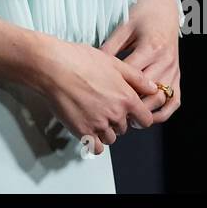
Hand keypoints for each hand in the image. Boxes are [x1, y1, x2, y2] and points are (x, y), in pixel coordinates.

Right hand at [28, 36, 162, 154]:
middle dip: (118, 119)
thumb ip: (136, 78)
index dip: (140, 116)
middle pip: (125, 127)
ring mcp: (98, 124)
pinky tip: (88, 128)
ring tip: (94, 115)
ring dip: (106, 130)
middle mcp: (115, 114)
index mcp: (126, 98)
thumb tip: (153, 88)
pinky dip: (94, 141)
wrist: (53, 67)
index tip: (132, 114)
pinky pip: (96, 147)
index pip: (145, 119)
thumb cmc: (80, 60)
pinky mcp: (82, 131)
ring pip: (111, 138)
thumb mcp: (114, 62)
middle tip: (104, 105)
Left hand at [99, 0, 181, 124]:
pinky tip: (149, 117)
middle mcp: (165, 60)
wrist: (165, 8)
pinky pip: (174, 100)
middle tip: (113, 115)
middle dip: (130, 104)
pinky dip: (164, 112)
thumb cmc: (142, 15)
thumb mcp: (124, 28)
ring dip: (146, 112)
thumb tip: (93, 67)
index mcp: (151, 47)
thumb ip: (110, 47)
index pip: (133, 75)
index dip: (118, 89)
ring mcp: (174, 69)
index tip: (102, 98)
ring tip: (129, 120)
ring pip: (161, 99)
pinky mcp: (178, 75)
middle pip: (147, 91)